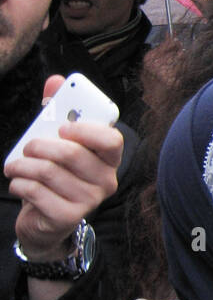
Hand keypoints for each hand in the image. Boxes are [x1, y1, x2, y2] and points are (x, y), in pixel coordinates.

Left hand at [4, 76, 122, 261]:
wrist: (46, 219)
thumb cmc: (55, 174)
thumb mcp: (56, 142)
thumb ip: (58, 111)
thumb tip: (55, 81)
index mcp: (109, 159)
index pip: (111, 140)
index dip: (86, 131)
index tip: (62, 128)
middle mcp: (106, 181)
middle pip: (71, 154)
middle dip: (39, 146)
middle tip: (27, 147)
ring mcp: (89, 201)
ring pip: (47, 171)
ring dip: (21, 166)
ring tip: (14, 166)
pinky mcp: (67, 216)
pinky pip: (36, 192)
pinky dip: (18, 184)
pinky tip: (19, 184)